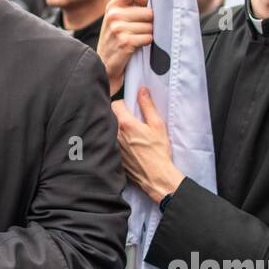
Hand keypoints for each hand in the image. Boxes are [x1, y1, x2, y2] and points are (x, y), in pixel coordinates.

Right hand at [98, 0, 153, 94]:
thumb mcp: (115, 21)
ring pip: (150, 26)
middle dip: (148, 23)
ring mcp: (118, 28)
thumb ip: (128, 8)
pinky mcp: (125, 41)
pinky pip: (148, 38)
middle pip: (148, 12)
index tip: (143, 7)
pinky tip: (135, 47)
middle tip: (138, 31)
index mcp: (112, 7)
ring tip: (135, 40)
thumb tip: (151, 1)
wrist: (102, 65)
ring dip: (146, 35)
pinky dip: (145, 43)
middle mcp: (114, 15)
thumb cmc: (114, 41)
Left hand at [112, 87, 184, 203]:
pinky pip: (111, 142)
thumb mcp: (157, 125)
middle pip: (111, 116)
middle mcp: (115, 134)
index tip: (131, 108)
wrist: (156, 177)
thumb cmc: (158, 153)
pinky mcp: (113, 155)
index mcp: (126, 124)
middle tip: (132, 120)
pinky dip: (117, 141)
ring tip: (131, 134)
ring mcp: (112, 145)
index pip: (115, 104)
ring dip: (117, 128)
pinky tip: (129, 146)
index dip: (123, 103)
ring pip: (110, 129)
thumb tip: (142, 91)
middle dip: (119, 115)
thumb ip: (148, 106)